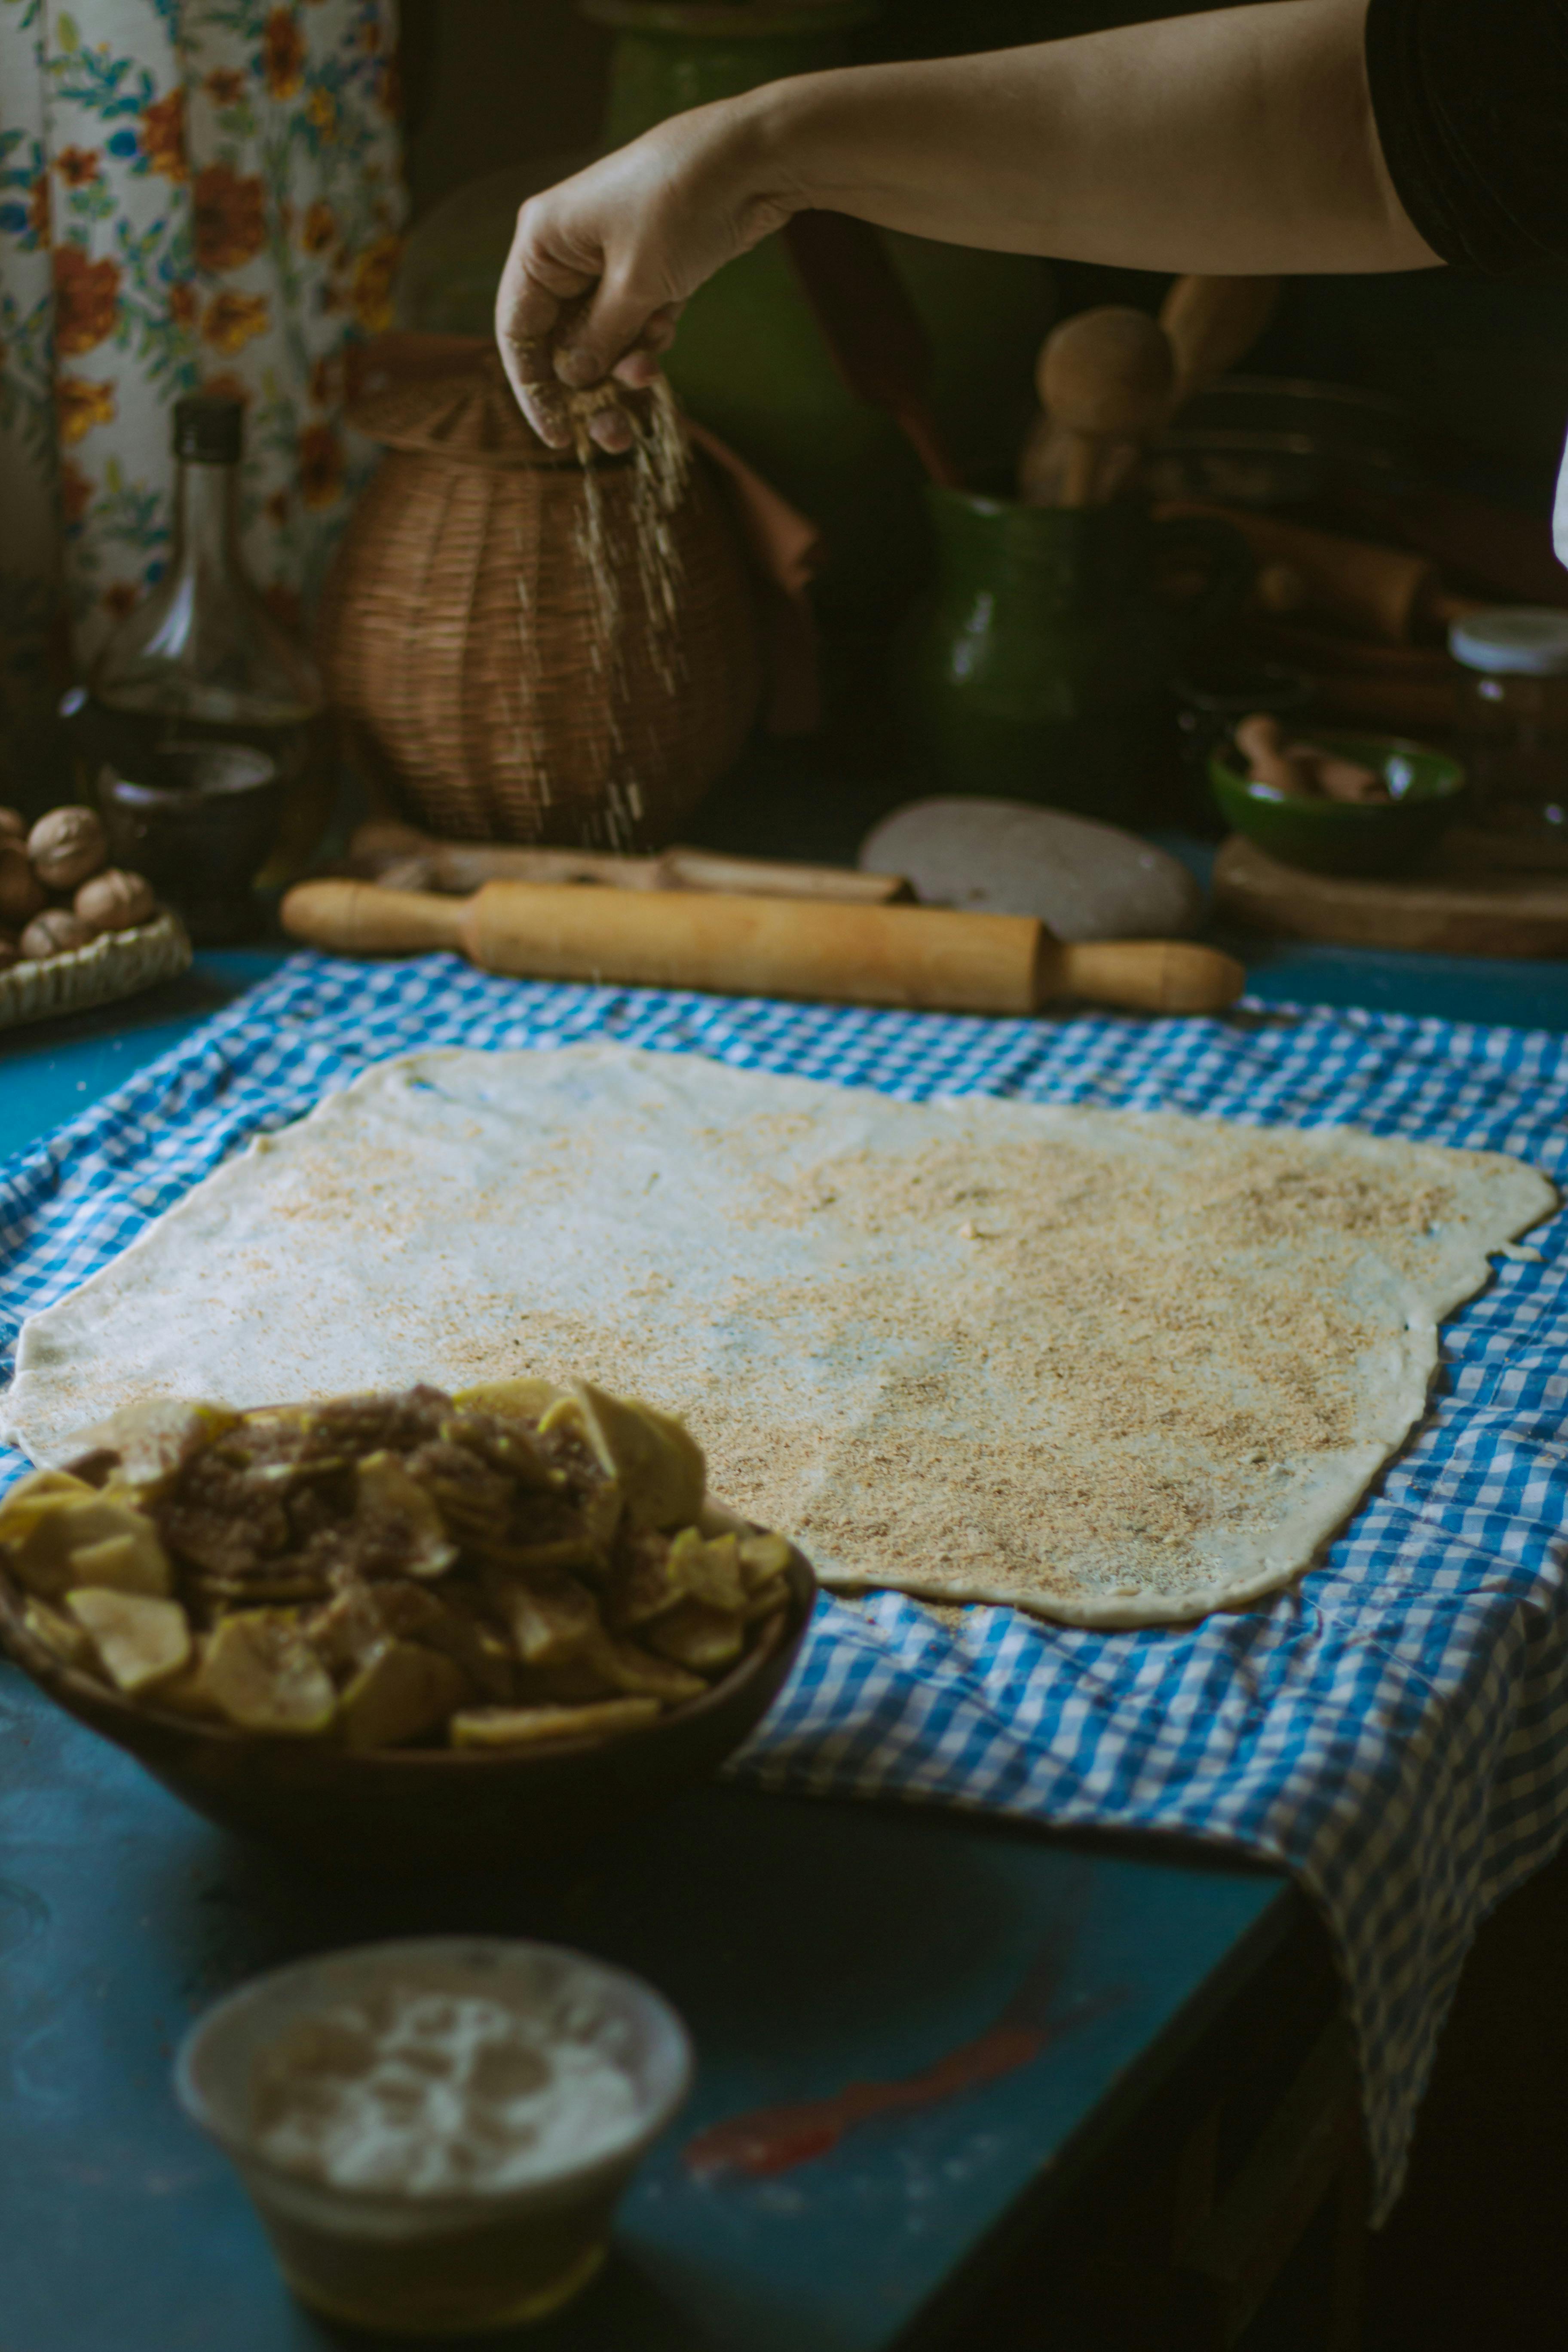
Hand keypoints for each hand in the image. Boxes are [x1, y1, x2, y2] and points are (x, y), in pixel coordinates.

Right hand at [494, 95, 795, 451]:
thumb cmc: (681, 205)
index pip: (518, 329)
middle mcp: (568, 249)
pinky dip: (650, 335)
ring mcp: (609, 256)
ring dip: (626, 363)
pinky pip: (636, 320)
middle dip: (589, 387)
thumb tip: (574, 381)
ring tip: (652, 372)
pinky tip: (668, 328)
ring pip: (603, 335)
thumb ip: (601, 338)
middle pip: (562, 340)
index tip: (556, 435)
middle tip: (615, 434)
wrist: (751, 161)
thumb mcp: (636, 283)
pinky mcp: (649, 264)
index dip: (533, 387)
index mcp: (543, 241)